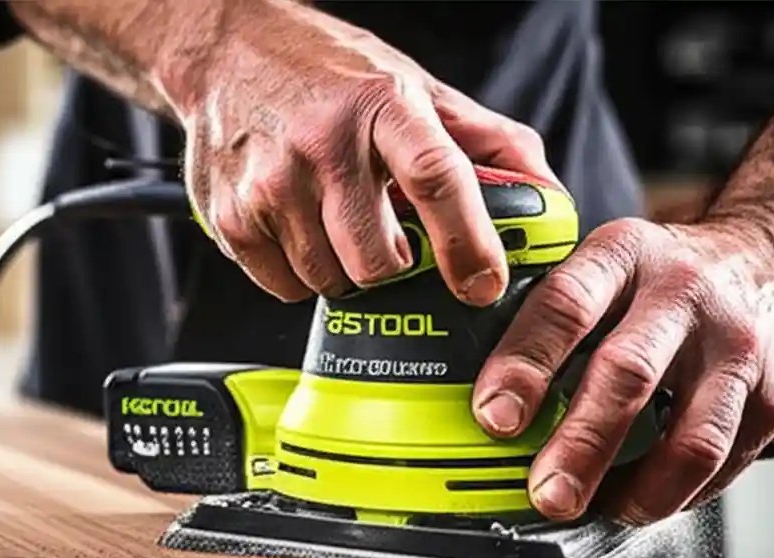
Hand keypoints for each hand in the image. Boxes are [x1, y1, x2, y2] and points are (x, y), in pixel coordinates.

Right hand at [165, 4, 559, 304]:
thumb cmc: (330, 75)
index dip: (468, 243)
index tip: (483, 284)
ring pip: (331, 282)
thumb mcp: (415, 89)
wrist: (226, 53)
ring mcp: (270, 182)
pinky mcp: (229, 216)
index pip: (437, 178)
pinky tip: (298, 229)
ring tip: (336, 225)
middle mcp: (322, 141)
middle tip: (391, 242)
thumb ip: (487, 143)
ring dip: (345, 271)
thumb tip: (547, 198)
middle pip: (380, 258)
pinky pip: (284, 287)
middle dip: (397, 268)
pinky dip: (300, 274)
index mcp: (383, 104)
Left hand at [471, 217, 773, 524]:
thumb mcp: (611, 263)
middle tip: (546, 493)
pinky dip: (680, 495)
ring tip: (599, 511)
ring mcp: (738, 348)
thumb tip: (484, 393)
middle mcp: (685, 296)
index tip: (493, 417)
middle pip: (625, 376)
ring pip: (689, 439)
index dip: (524, 365)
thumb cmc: (671, 277)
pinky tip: (647, 499)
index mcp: (625, 255)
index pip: (565, 305)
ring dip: (637, 491)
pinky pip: (723, 465)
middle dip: (578, 446)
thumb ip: (553, 314)